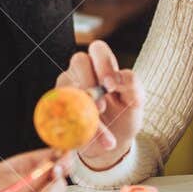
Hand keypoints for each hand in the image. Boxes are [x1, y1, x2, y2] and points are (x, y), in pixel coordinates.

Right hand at [58, 39, 141, 169]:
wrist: (115, 141)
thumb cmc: (125, 114)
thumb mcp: (135, 101)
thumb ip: (132, 84)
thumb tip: (116, 78)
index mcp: (102, 66)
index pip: (97, 49)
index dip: (103, 64)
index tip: (110, 85)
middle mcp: (81, 73)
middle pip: (78, 61)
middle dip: (89, 81)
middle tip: (101, 107)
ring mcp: (66, 89)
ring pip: (69, 89)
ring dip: (85, 113)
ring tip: (105, 134)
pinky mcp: (57, 110)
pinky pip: (63, 114)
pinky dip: (81, 132)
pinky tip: (95, 142)